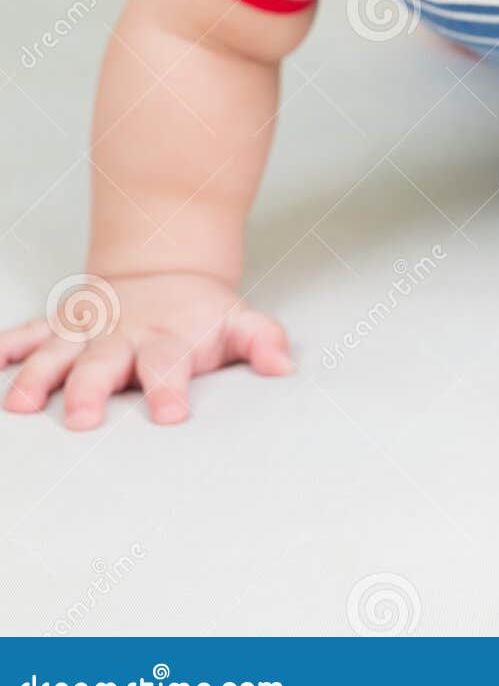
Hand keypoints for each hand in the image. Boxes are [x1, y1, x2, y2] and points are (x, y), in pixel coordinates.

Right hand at [0, 271, 293, 428]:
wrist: (164, 265)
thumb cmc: (199, 313)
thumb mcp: (237, 321)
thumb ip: (261, 342)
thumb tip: (283, 366)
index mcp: (166, 340)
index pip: (168, 366)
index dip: (169, 391)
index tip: (171, 415)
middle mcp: (122, 337)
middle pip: (103, 364)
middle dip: (90, 391)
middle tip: (81, 419)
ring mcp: (88, 331)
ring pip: (57, 353)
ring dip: (37, 377)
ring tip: (20, 403)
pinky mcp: (61, 326)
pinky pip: (28, 333)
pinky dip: (7, 346)